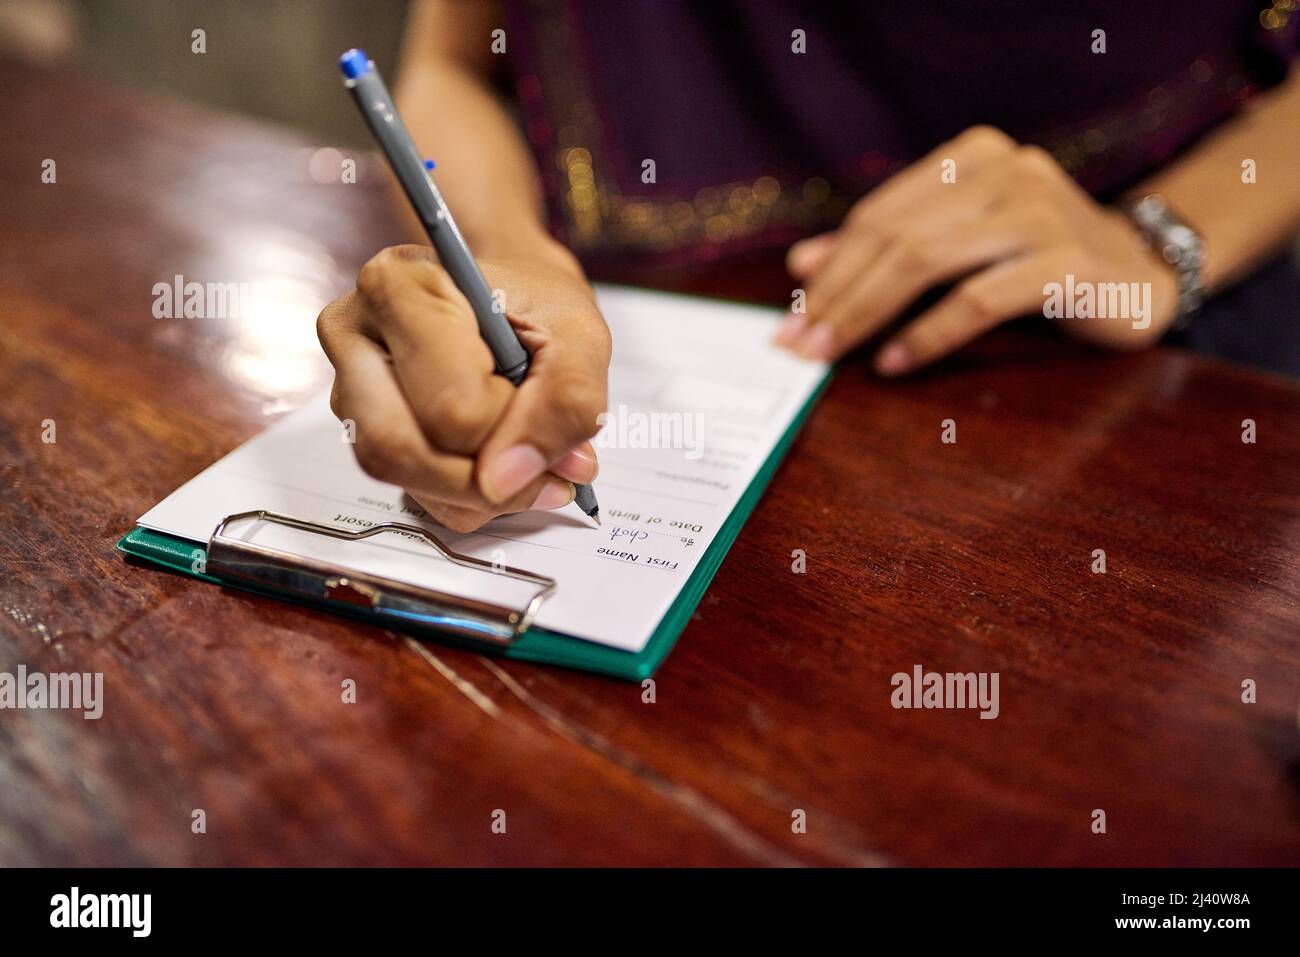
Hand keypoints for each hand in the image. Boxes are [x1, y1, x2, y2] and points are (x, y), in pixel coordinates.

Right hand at [317, 244, 610, 531]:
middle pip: (398, 449)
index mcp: (398, 289)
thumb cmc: (538, 305)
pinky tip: (503, 464)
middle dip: (484, 479)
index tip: (547, 407)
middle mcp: (355, 336)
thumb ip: (564, 402)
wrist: (513, 301)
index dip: (513, 428)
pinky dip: (471, 499)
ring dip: (483, 493)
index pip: (449, 405)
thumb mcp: (580, 337)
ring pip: (403, 481)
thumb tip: (503, 481)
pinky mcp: (364, 429)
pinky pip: (415, 495)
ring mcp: (350, 388)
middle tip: (547, 468)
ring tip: (535, 462)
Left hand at [778, 126, 1179, 373]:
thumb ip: (888, 249)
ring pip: (926, 261)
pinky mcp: (1066, 260)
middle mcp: (1005, 171)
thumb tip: (802, 265)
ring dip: (867, 315)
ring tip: (831, 357)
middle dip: (837, 296)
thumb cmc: (1035, 263)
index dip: (829, 270)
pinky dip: (927, 334)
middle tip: (798, 347)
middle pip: (894, 237)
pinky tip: (895, 362)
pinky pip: (977, 299)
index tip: (789, 321)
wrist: (1143, 273)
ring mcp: (1039, 212)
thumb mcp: (957, 248)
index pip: (879, 216)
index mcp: (971, 158)